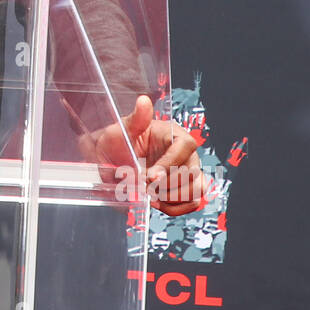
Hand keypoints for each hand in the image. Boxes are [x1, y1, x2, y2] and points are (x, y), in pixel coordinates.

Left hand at [71, 95, 205, 216]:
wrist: (114, 159)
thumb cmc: (120, 141)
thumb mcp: (122, 129)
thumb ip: (135, 119)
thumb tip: (143, 101)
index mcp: (173, 134)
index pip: (185, 147)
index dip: (170, 164)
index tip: (149, 177)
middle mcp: (186, 153)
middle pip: (192, 172)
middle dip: (166, 185)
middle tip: (145, 188)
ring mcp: (188, 172)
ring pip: (196, 190)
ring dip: (172, 198)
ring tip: (151, 196)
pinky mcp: (184, 189)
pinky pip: (192, 203)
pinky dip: (175, 208)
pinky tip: (157, 203)